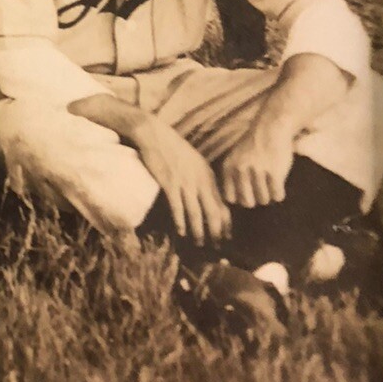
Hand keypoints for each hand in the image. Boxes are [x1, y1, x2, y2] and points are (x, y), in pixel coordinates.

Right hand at [134, 117, 230, 245]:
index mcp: (208, 176)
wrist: (155, 134)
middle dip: (216, 232)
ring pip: (196, 213)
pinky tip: (181, 232)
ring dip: (199, 231)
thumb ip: (204, 180)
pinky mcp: (169, 183)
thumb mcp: (196, 162)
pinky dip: (180, 221)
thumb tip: (211, 199)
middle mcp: (200, 181)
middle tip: (216, 246)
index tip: (226, 237)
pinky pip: (177, 207)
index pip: (222, 204)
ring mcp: (185, 182)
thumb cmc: (174, 149)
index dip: (226, 223)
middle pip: (213, 212)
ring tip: (200, 243)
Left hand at [221, 125, 295, 208]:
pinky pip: (277, 196)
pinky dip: (279, 193)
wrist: (272, 126)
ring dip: (269, 195)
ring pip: (264, 200)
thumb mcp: (235, 158)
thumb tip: (237, 204)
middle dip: (256, 199)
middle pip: (248, 203)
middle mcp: (241, 170)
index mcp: (229, 167)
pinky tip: (279, 183)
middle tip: (262, 190)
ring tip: (270, 183)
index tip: (248, 191)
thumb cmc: (254, 145)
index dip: (240, 198)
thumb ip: (233, 178)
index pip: (231, 198)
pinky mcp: (275, 172)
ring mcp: (258, 171)